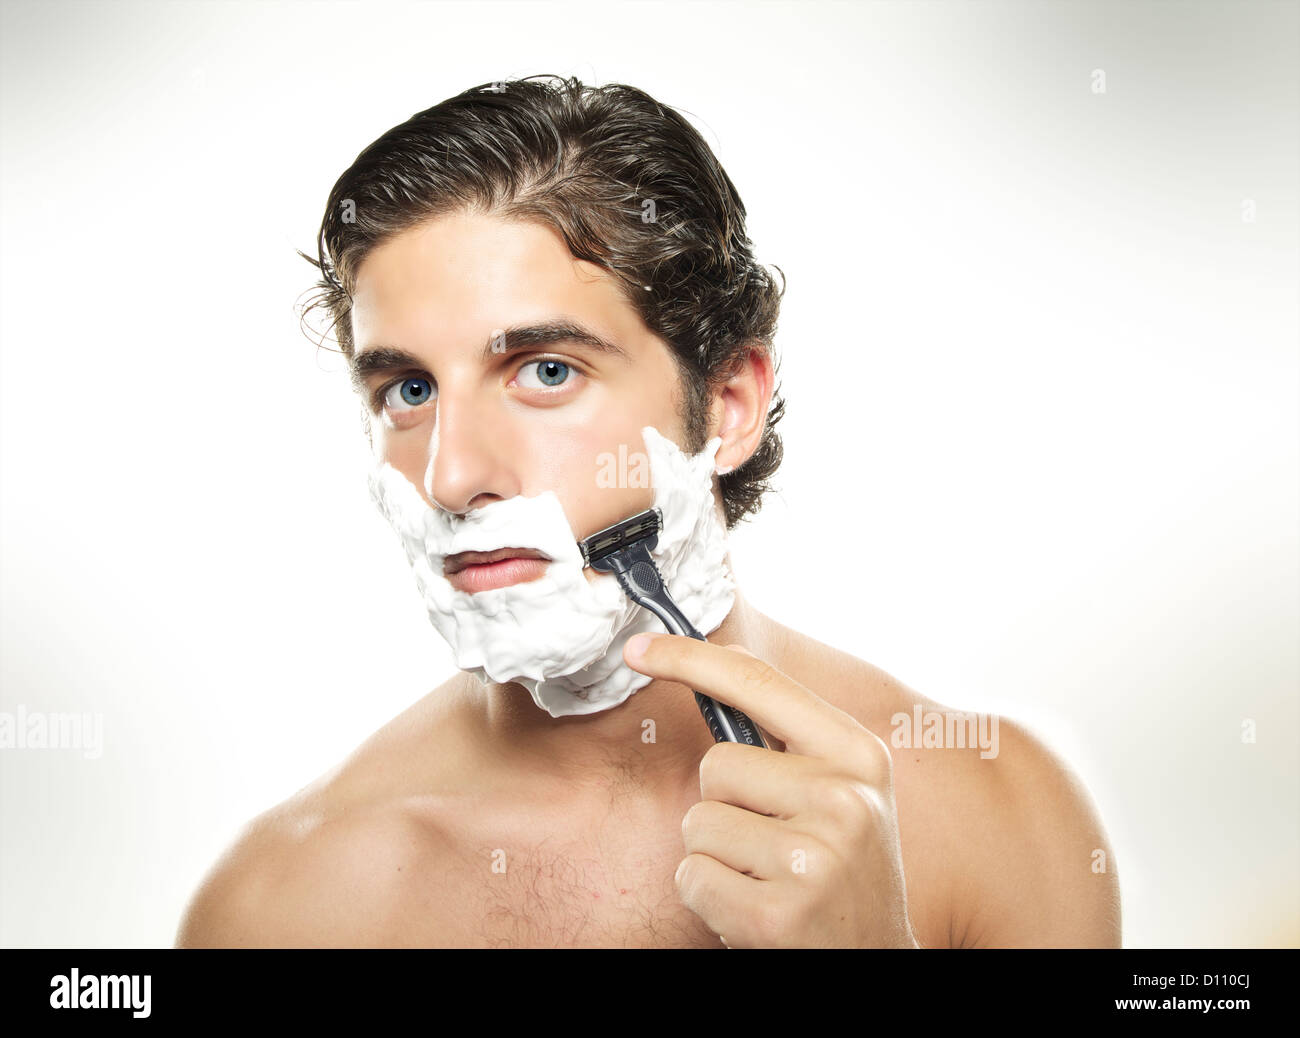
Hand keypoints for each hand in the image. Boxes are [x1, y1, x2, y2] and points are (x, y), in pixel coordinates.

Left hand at [623, 632, 920, 948]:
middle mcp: (842, 797)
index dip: (689, 658)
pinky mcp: (778, 913)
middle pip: (716, 765)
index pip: (759, 682)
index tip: (638, 649)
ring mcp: (812, 858)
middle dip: (726, 805)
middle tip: (776, 843)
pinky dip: (709, 897)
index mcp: (858, 754)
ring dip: (717, 855)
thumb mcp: (844, 791)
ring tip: (769, 877)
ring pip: (698, 823)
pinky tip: (755, 910)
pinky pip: (692, 876)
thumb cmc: (845, 872)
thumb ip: (790, 737)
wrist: (874, 960)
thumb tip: (720, 667)